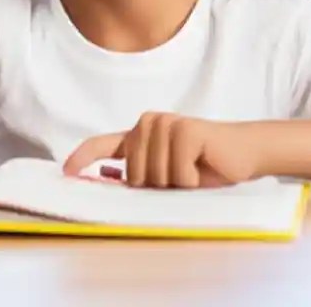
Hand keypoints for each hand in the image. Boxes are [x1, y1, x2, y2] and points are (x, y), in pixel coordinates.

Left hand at [63, 112, 261, 188]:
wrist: (243, 154)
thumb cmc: (204, 168)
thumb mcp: (167, 175)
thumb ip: (139, 174)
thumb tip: (108, 178)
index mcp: (139, 135)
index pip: (102, 144)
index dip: (82, 158)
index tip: (66, 173)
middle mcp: (147, 124)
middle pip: (134, 175)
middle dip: (159, 187)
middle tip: (183, 177)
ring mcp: (166, 123)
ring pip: (155, 177)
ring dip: (178, 185)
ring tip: (194, 171)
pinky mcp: (185, 130)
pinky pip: (178, 172)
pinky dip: (192, 181)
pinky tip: (204, 167)